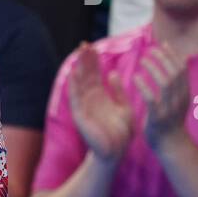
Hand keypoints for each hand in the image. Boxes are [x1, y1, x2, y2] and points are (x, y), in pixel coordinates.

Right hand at [67, 42, 134, 162]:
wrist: (116, 152)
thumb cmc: (120, 132)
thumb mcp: (123, 106)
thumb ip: (117, 91)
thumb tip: (113, 73)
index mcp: (100, 96)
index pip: (94, 74)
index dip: (93, 60)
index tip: (92, 46)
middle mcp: (90, 99)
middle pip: (85, 75)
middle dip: (84, 60)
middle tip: (83, 44)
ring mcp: (84, 107)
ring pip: (79, 84)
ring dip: (78, 69)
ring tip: (78, 55)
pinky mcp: (81, 116)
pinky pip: (76, 99)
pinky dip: (74, 87)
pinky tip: (74, 75)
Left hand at [134, 43, 190, 148]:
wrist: (171, 146)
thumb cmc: (169, 121)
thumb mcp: (177, 100)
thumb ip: (176, 85)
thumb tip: (177, 64)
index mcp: (185, 93)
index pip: (183, 69)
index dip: (174, 55)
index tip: (163, 44)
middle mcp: (180, 99)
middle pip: (176, 73)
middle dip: (164, 58)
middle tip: (151, 48)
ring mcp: (170, 108)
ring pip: (166, 83)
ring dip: (154, 68)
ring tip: (143, 59)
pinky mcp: (158, 117)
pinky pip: (152, 99)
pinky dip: (144, 86)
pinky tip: (135, 77)